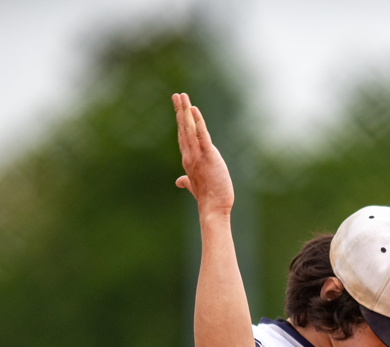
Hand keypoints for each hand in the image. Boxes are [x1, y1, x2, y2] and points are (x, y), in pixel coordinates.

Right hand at [173, 92, 233, 215]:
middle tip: (176, 95)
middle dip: (180, 111)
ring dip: (185, 111)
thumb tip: (179, 182)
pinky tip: (194, 110)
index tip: (179, 108)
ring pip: (189, 129)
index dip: (180, 121)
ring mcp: (197, 156)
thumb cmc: (207, 198)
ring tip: (182, 96)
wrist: (213, 209)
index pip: (182, 136)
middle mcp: (190, 155)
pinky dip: (198, 122)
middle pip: (183, 129)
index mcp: (188, 160)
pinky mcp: (208, 156)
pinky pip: (202, 136)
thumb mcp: (195, 186)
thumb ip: (186, 181)